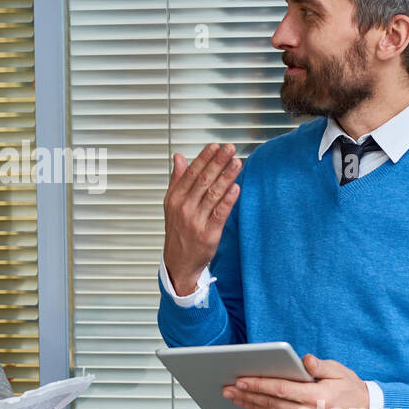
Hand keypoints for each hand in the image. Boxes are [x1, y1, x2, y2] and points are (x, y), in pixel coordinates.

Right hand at [162, 142, 240, 295]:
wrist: (178, 262)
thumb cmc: (178, 231)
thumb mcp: (171, 204)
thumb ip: (177, 179)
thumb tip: (179, 157)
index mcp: (175, 198)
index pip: (190, 173)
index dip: (204, 158)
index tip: (215, 145)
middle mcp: (184, 208)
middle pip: (202, 180)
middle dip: (217, 162)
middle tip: (230, 149)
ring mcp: (195, 221)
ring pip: (213, 194)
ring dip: (226, 177)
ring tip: (237, 163)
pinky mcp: (208, 234)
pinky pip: (220, 214)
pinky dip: (228, 200)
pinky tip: (236, 188)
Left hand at [222, 354, 369, 408]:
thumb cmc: (350, 389)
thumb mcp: (339, 371)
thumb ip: (320, 365)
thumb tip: (304, 360)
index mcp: (318, 396)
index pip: (281, 389)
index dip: (259, 385)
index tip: (240, 380)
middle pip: (272, 404)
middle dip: (247, 396)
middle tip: (227, 389)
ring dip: (252, 406)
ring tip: (235, 398)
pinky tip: (254, 407)